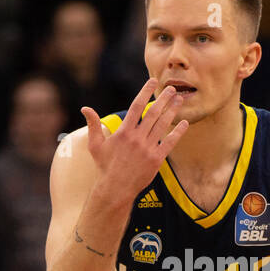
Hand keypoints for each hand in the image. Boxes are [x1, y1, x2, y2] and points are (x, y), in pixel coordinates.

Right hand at [80, 79, 188, 199]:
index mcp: (124, 132)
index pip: (136, 106)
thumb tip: (85, 108)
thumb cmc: (105, 166)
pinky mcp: (156, 159)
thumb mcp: (95, 144)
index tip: (152, 82)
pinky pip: (169, 143)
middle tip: (172, 88)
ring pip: (163, 125)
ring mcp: (148, 149)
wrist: (115, 188)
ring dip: (172, 111)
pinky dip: (178, 132)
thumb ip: (93, 125)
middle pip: (153, 113)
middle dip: (164, 99)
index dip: (145, 92)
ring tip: (179, 100)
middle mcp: (137, 138)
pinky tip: (185, 123)